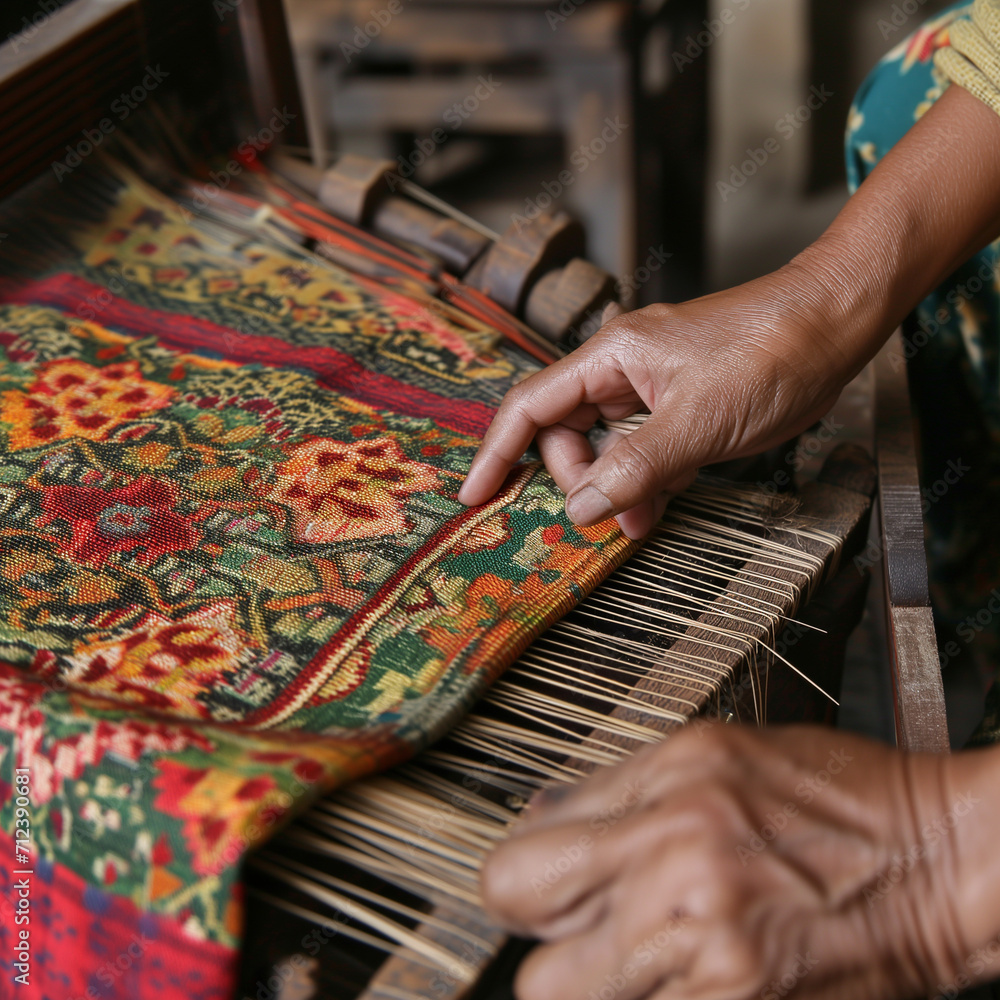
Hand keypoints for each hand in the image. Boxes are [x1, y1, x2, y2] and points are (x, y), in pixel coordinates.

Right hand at [459, 264, 857, 538]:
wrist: (836, 323)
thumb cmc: (772, 351)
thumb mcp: (700, 420)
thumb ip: (636, 467)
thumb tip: (581, 508)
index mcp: (611, 356)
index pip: (531, 406)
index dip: (496, 451)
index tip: (473, 497)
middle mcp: (621, 370)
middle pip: (566, 434)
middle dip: (578, 481)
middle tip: (607, 519)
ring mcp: (651, 389)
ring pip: (605, 449)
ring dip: (615, 488)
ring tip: (640, 521)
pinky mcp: (680, 407)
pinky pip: (642, 452)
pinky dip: (645, 482)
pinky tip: (660, 505)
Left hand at [481, 724, 992, 999]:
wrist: (939, 864)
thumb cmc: (834, 798)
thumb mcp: (714, 752)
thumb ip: (614, 787)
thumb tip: (540, 817)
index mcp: (666, 796)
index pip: (521, 869)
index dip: (521, 884)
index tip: (541, 885)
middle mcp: (678, 876)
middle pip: (534, 966)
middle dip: (551, 949)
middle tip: (588, 927)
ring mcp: (710, 958)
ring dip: (600, 985)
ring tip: (647, 951)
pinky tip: (689, 972)